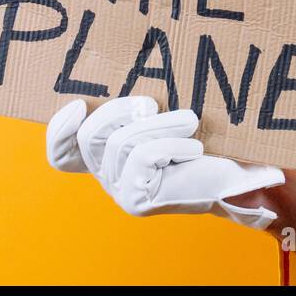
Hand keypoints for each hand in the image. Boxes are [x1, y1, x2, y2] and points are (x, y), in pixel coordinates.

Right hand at [45, 96, 285, 229]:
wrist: (236, 176)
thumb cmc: (203, 140)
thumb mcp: (166, 118)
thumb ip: (140, 110)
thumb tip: (131, 93)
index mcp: (108, 157)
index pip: (62, 154)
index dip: (59, 131)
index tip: (79, 105)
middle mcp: (108, 177)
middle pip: (89, 136)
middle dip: (119, 111)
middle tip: (150, 104)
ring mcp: (120, 192)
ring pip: (121, 143)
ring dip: (160, 124)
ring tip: (190, 121)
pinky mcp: (137, 202)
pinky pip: (142, 156)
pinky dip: (172, 143)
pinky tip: (195, 148)